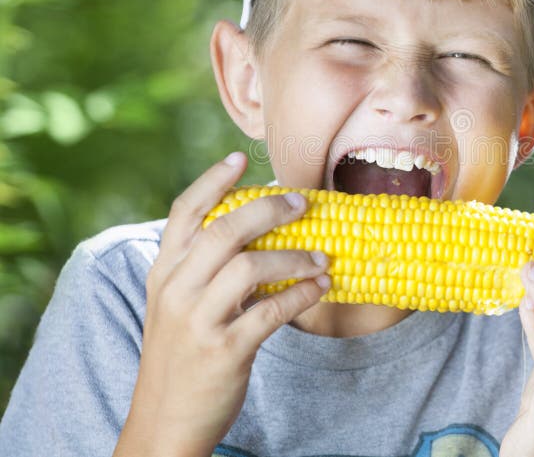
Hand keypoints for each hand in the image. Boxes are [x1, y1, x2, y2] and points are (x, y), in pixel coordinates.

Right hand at [114, 153, 330, 456]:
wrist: (165, 421)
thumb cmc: (181, 354)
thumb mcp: (178, 305)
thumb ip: (204, 268)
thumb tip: (261, 232)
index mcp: (163, 271)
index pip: (185, 212)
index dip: (213, 180)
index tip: (240, 159)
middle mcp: (176, 289)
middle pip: (225, 229)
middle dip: (269, 209)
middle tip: (302, 203)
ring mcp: (198, 320)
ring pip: (251, 266)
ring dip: (295, 256)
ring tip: (322, 256)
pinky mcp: (224, 350)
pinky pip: (272, 311)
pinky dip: (303, 294)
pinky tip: (321, 288)